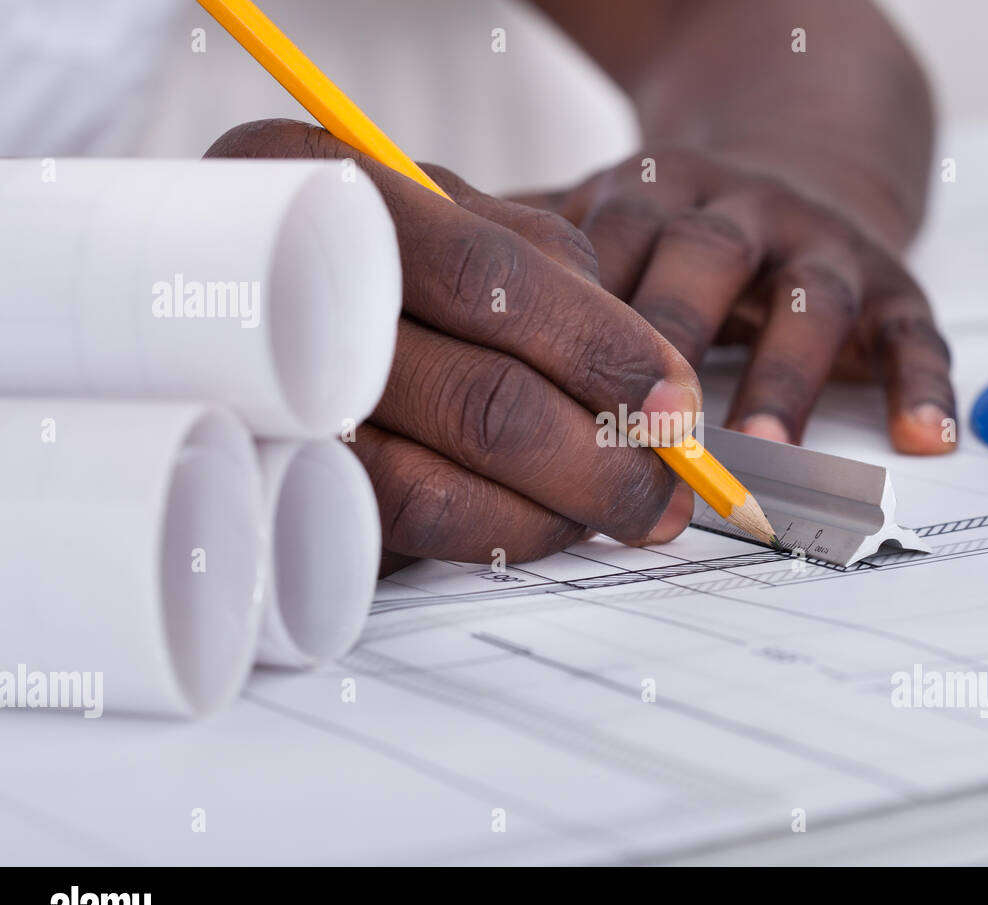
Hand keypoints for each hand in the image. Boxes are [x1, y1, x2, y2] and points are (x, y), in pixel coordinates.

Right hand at [206, 119, 700, 572]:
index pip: (494, 279)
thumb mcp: (445, 207)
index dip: (605, 352)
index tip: (679, 404)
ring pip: (444, 490)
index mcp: (328, 189)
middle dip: (606, 465)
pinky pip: (402, 534)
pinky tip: (546, 522)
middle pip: (485, 402)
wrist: (212, 284)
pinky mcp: (281, 488)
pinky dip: (495, 536)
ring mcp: (270, 408)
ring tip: (622, 510)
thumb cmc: (361, 239)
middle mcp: (284, 297)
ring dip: (557, 516)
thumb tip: (650, 373)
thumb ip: (541, 264)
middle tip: (671, 494)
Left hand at [514, 146, 954, 452]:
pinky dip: (922, 382)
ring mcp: (816, 244)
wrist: (805, 156)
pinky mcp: (891, 276)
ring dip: (783, 377)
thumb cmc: (681, 222)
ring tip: (763, 452)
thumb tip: (406, 309)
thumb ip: (532, 260)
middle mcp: (734, 213)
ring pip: (805, 301)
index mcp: (651, 198)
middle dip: (671, 347)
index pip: (611, 251)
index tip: (543, 400)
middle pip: (701, 264)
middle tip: (646, 438)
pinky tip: (923, 439)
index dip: (579, 325)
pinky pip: (911, 328)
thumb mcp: (604, 220)